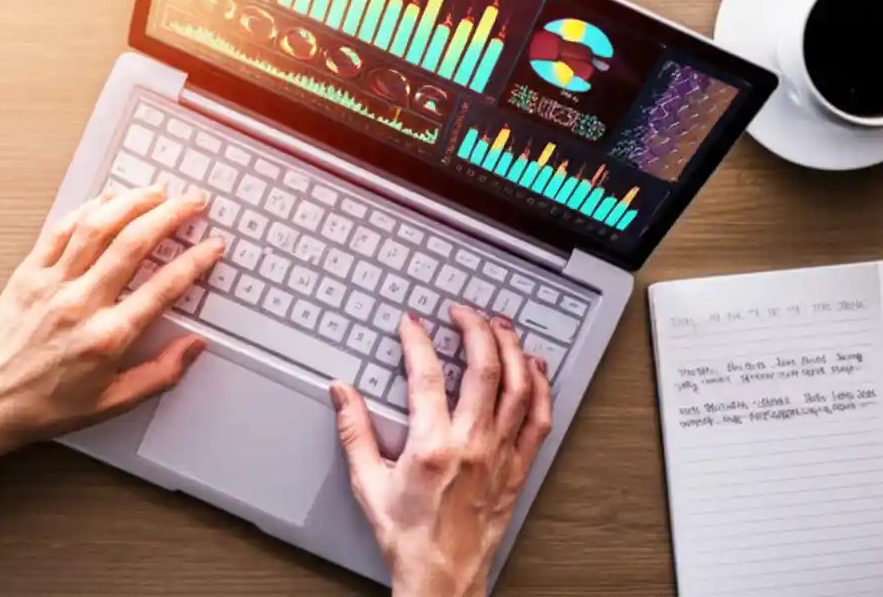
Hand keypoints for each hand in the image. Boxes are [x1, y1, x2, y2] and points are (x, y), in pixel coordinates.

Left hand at [0, 184, 223, 453]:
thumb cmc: (49, 405)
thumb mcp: (114, 402)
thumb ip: (161, 373)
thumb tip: (196, 346)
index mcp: (108, 337)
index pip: (164, 288)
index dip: (196, 262)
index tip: (213, 246)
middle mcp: (81, 304)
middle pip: (134, 243)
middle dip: (171, 215)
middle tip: (193, 203)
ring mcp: (51, 283)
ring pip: (98, 226)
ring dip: (133, 202)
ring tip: (157, 192)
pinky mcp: (28, 273)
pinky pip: (62, 229)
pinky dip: (89, 208)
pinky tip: (110, 200)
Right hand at [331, 306, 552, 596]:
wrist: (442, 575)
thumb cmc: (408, 536)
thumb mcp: (368, 483)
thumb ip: (354, 431)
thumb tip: (341, 393)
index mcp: (432, 446)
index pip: (427, 376)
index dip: (419, 341)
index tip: (412, 323)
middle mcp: (472, 445)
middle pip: (484, 368)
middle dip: (475, 329)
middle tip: (463, 312)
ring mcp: (500, 454)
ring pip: (518, 386)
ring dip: (512, 348)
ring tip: (500, 326)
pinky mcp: (518, 467)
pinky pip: (538, 418)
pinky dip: (541, 387)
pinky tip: (535, 368)